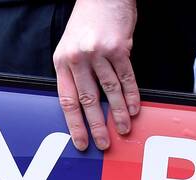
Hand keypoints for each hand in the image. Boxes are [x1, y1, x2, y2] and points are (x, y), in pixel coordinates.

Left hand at [52, 0, 139, 150]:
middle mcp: (78, 57)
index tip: (81, 142)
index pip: (67, 100)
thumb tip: (83, 104)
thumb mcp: (70, 46)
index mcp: (62, 61)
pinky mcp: (119, 48)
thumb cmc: (87, 21)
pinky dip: (131, 95)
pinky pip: (126, 77)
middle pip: (88, 100)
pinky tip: (133, 108)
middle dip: (96, 126)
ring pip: (110, 91)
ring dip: (117, 113)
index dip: (74, 124)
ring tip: (122, 129)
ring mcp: (99, 53)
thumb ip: (74, 72)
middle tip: (103, 143)